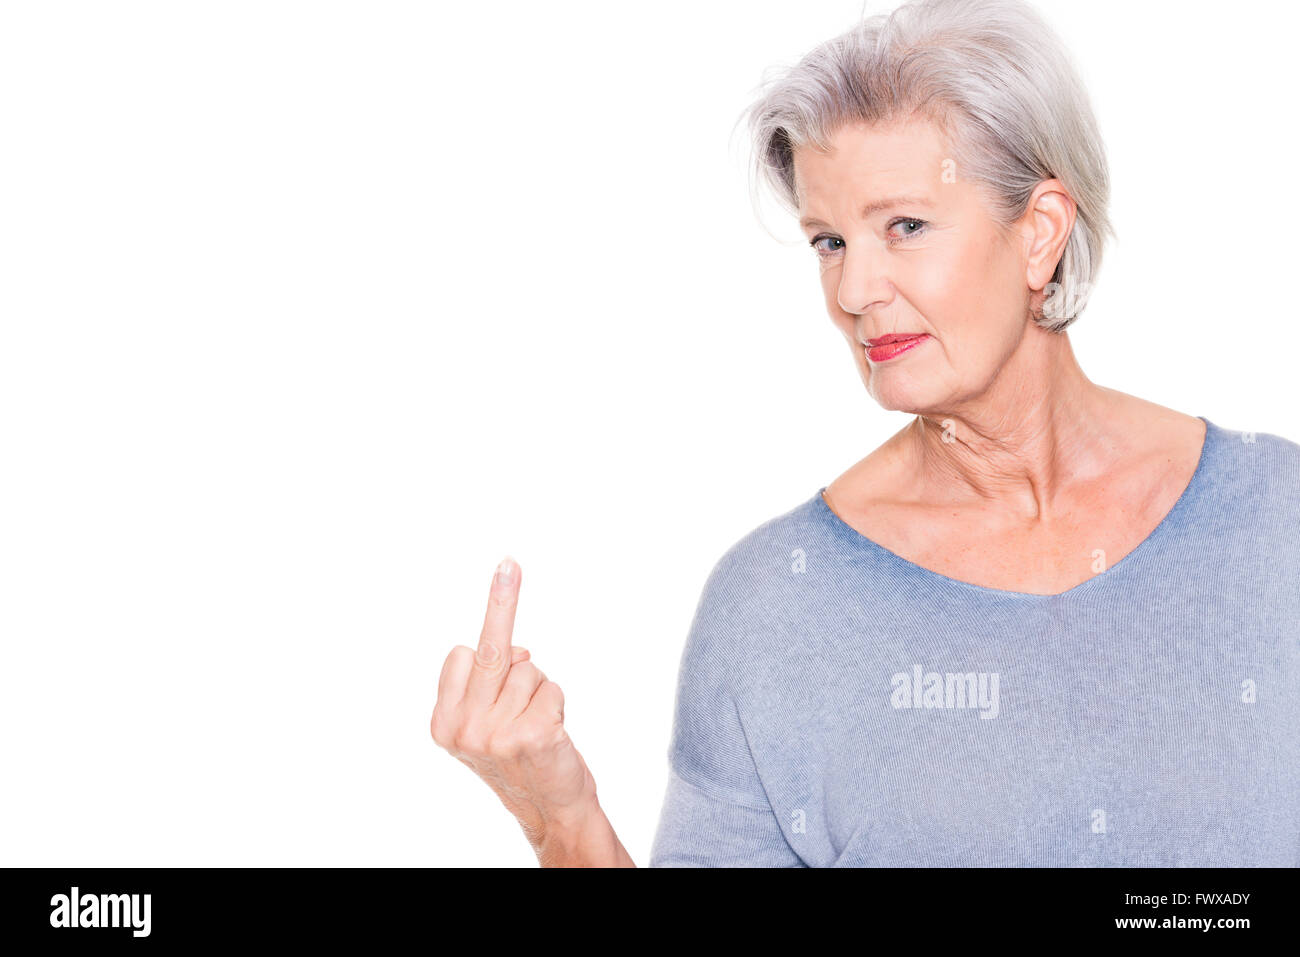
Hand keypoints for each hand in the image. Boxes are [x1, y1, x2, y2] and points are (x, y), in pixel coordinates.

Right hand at [430, 556, 598, 849]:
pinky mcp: (530, 737)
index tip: (498, 627)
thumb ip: (488, 683)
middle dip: (502, 596)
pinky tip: (552, 734)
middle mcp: (462, 729)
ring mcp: (494, 735)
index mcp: (442, 722)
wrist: (548, 808)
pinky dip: (559, 704)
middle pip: (492, 649)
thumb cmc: (520, 754)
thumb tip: (519, 652)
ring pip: (529, 671)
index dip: (486, 654)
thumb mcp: (487, 720)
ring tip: (536, 726)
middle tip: (509, 562)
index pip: (462, 654)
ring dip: (541, 691)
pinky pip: (552, 688)